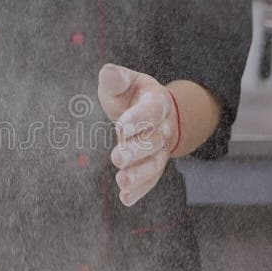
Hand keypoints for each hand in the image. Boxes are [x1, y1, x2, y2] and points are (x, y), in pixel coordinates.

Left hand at [98, 64, 178, 206]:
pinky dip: (139, 190)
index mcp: (157, 102)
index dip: (140, 118)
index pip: (153, 111)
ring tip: (122, 181)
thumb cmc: (132, 95)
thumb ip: (116, 79)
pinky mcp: (152, 167)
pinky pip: (149, 181)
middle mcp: (163, 128)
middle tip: (117, 157)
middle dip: (136, 150)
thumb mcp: (125, 82)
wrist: (151, 112)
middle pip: (153, 141)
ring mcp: (159, 150)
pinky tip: (125, 198)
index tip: (122, 125)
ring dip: (139, 175)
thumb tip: (108, 72)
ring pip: (154, 165)